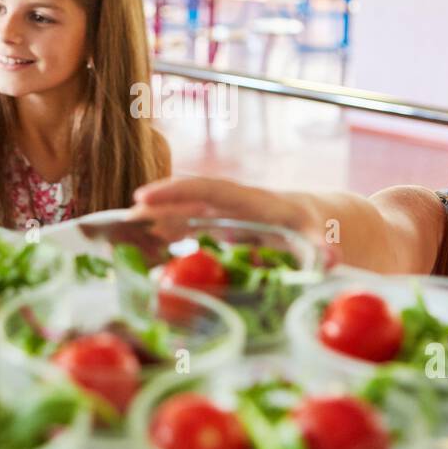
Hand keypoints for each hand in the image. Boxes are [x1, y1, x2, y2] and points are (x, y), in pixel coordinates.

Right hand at [130, 176, 315, 238]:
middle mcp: (230, 205)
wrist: (317, 221)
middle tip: (118, 221)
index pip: (209, 190)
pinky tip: (141, 254)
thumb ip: (322, 248)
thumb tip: (329, 258)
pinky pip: (185, 229)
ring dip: (152, 223)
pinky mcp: (216, 230)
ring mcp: (220, 217)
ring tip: (117, 238)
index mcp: (250, 202)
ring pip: (180, 214)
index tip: (145, 196)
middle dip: (153, 206)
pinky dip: (163, 238)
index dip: (176, 192)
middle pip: (186, 199)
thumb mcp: (321, 236)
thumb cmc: (315, 227)